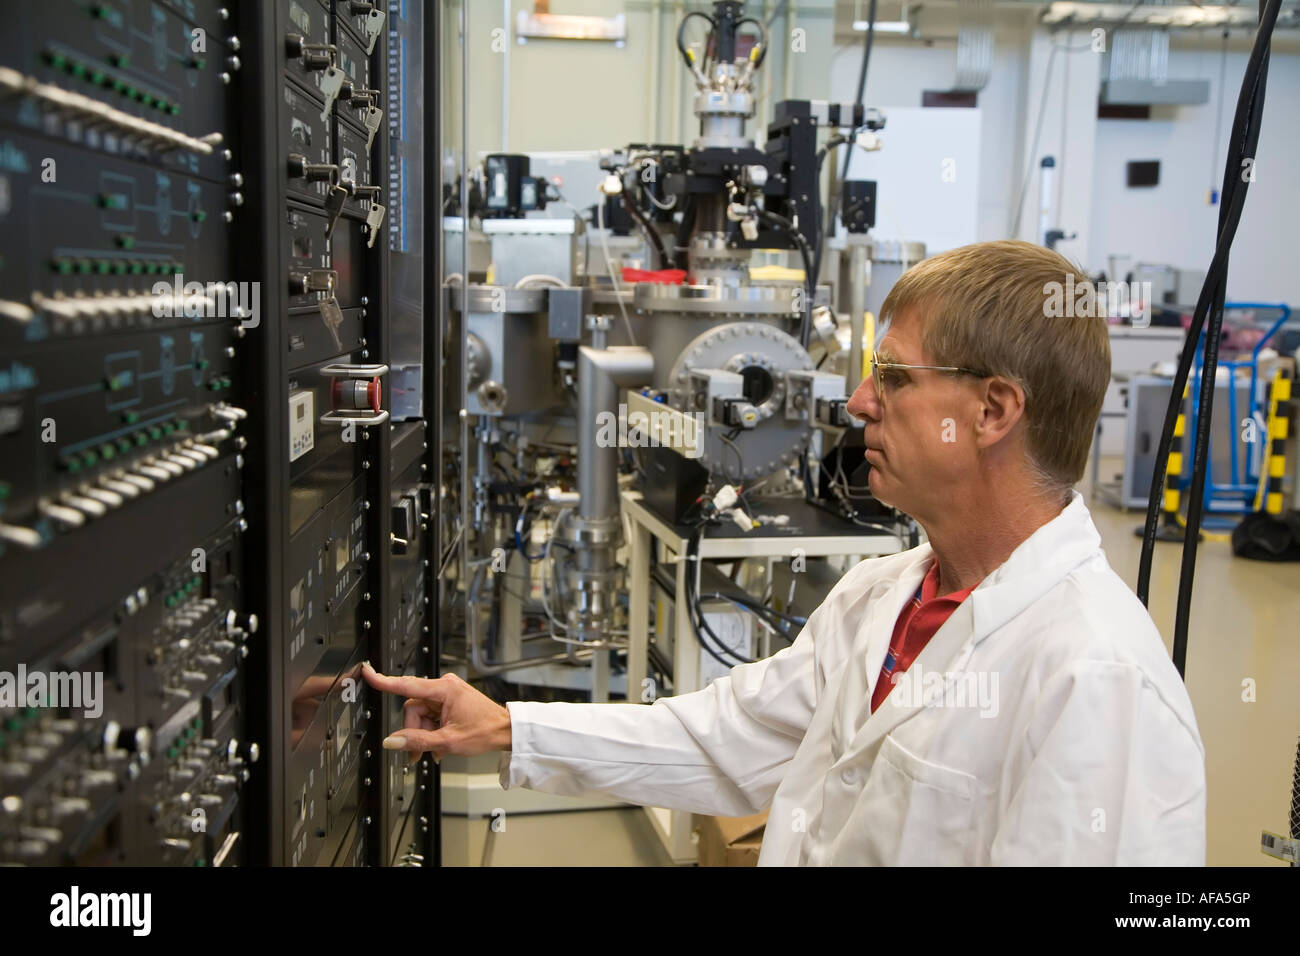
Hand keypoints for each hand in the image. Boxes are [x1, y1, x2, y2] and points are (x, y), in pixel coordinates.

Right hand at [360, 663, 511, 760]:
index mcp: (444, 689)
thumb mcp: (448, 742)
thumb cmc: (486, 731)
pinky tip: (441, 744)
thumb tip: (392, 741)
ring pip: (421, 715)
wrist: (506, 731)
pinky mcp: (449, 701)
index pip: (406, 685)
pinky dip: (432, 731)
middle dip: (414, 732)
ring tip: (434, 751)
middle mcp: (444, 686)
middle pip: (413, 709)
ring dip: (424, 735)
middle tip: (418, 754)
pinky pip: (430, 716)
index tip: (367, 673)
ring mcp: (447, 693)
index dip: (384, 681)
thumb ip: (417, 742)